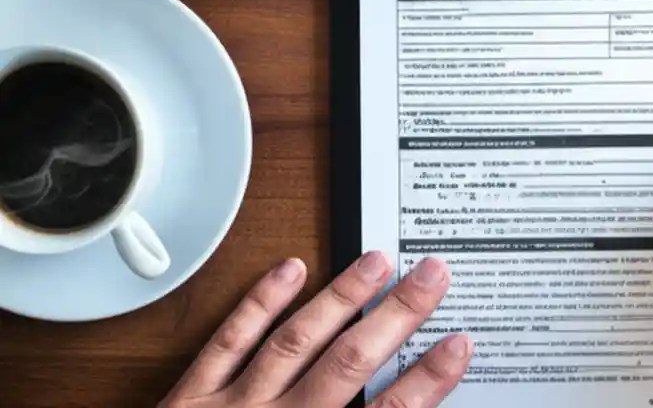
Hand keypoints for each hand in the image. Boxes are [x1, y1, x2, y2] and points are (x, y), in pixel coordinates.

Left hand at [161, 252, 470, 407]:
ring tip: (374, 262)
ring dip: (339, 299)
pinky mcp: (190, 402)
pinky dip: (259, 305)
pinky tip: (288, 271)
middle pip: (350, 364)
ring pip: (295, 342)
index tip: (458, 346)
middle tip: (431, 276)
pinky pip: (228, 345)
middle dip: (396, 315)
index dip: (427, 379)